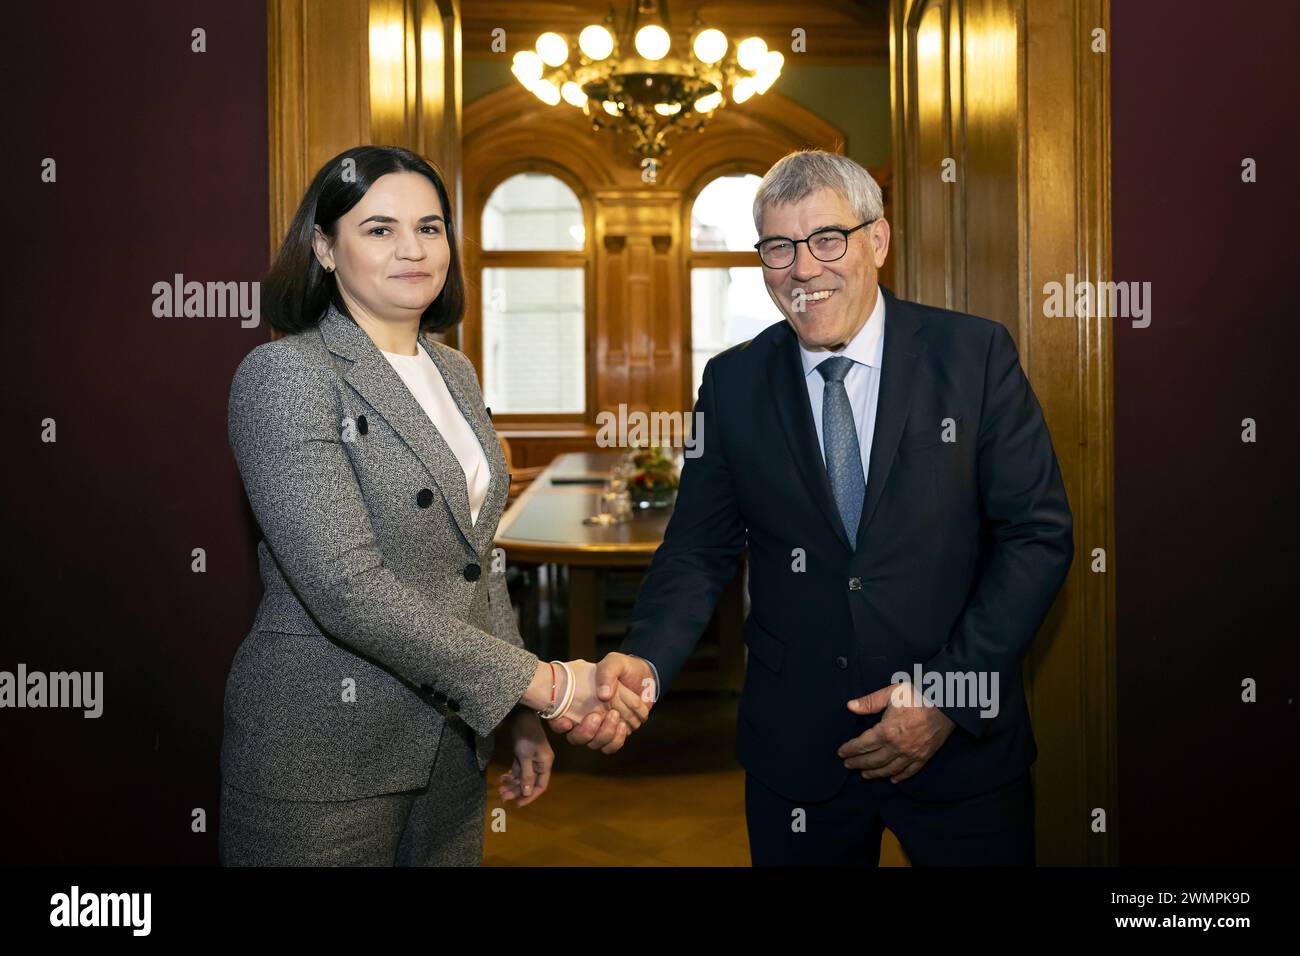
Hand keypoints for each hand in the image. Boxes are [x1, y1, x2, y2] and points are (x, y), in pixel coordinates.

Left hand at [498, 709, 553, 806]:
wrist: (520, 716)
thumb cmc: (525, 735)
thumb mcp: (525, 756)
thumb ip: (526, 775)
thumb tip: (527, 793)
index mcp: (545, 764)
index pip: (540, 786)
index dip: (530, 796)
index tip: (518, 804)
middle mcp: (540, 763)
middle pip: (530, 782)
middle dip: (517, 790)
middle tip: (502, 796)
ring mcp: (532, 758)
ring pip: (522, 776)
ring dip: (512, 783)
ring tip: (500, 788)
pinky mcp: (523, 754)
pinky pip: (518, 768)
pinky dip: (511, 774)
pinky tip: (503, 778)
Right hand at [548, 653, 656, 753]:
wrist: (645, 677)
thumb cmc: (624, 669)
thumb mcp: (614, 662)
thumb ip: (606, 672)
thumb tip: (603, 695)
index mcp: (577, 700)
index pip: (557, 717)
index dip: (558, 724)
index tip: (567, 721)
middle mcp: (584, 717)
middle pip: (575, 737)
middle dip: (585, 732)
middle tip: (596, 716)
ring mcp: (599, 728)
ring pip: (593, 744)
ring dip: (604, 734)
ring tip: (615, 715)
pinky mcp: (614, 734)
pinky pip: (610, 747)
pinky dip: (617, 739)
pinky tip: (623, 725)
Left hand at [837, 681, 954, 782]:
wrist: (947, 704)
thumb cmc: (917, 696)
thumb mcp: (891, 693)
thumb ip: (870, 701)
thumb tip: (850, 706)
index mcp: (886, 731)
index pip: (862, 745)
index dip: (849, 750)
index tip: (841, 753)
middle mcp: (897, 747)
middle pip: (873, 760)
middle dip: (858, 764)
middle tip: (848, 766)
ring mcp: (911, 754)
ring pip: (889, 769)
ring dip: (875, 774)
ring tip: (864, 775)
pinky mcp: (924, 757)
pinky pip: (909, 771)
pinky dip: (899, 777)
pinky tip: (892, 779)